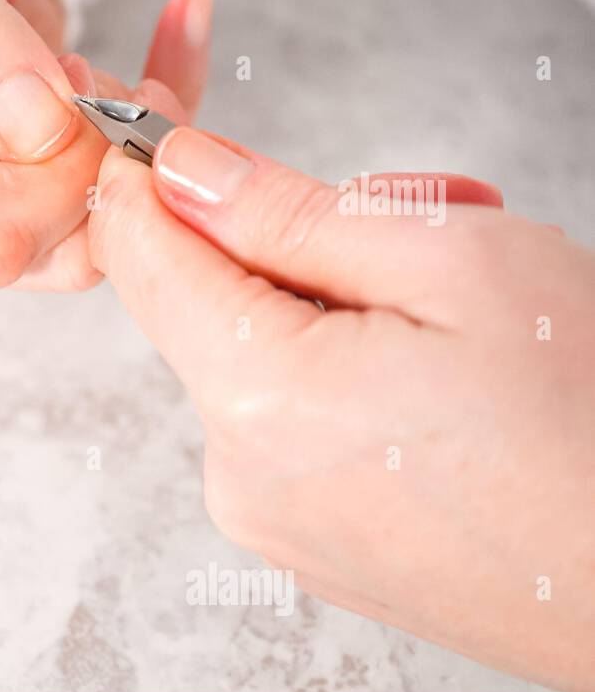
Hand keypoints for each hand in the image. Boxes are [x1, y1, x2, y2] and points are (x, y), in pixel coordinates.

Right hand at [0, 0, 211, 288]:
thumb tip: (38, 127)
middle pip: (50, 250)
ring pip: (95, 235)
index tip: (76, 83)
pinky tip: (177, 34)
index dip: (59, 172)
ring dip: (129, 142)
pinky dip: (159, 119)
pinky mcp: (18, 200)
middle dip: (100, 158)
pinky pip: (116, 201)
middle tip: (91, 68)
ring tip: (106, 61)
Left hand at [87, 100, 594, 691]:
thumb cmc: (593, 430)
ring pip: (259, 364)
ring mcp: (272, 523)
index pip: (141, 257)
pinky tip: (439, 388)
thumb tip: (186, 175)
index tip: (189, 143)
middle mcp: (241, 476)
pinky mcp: (309, 547)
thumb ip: (292, 213)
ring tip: (459, 324)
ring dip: (336, 315)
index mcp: (260, 398)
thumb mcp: (457, 264)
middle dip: (299, 248)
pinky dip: (345, 384)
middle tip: (424, 227)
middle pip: (211, 309)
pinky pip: (291, 429)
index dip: (156, 183)